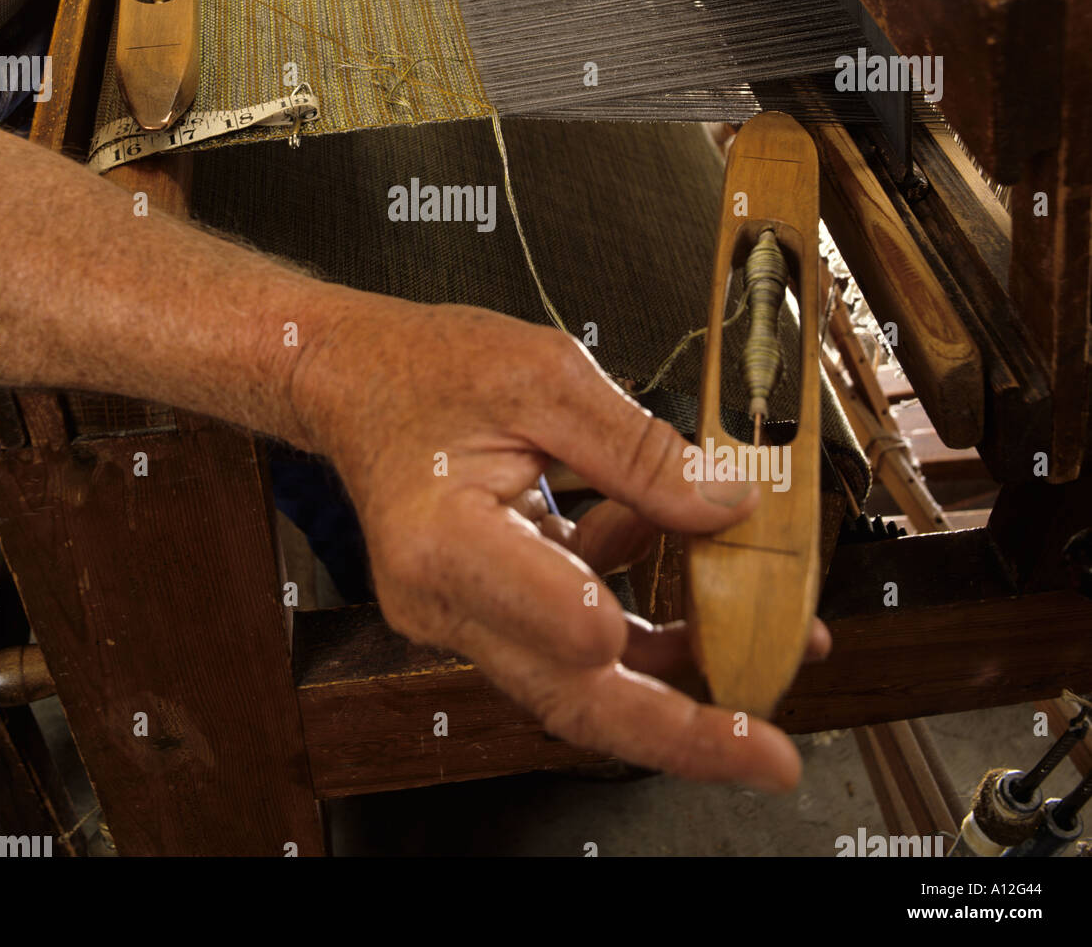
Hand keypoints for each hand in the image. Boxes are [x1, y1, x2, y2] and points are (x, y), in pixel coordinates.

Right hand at [296, 295, 825, 789]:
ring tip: (763, 662)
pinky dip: (635, 620)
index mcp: (444, 540)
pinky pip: (569, 643)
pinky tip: (671, 556)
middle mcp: (442, 601)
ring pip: (577, 684)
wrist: (356, 381)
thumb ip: (637, 448)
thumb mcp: (542, 376)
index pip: (554, 625)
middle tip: (769, 756)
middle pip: (570, 700)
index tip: (720, 618)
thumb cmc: (423, 369)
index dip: (637, 631)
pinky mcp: (483, 612)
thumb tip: (725, 504)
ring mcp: (459, 617)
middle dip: (681, 735)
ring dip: (674, 680)